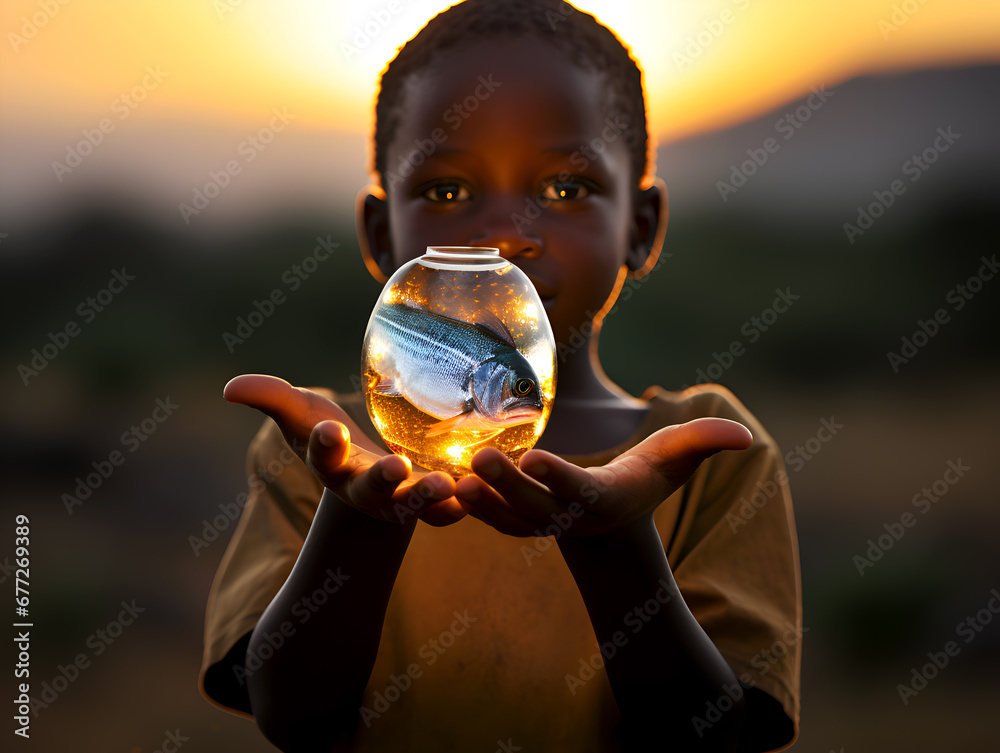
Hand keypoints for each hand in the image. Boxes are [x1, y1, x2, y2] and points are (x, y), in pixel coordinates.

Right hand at [223, 374, 469, 526]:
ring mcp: (406, 499)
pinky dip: (472, 501)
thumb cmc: (333, 439)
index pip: (323, 457)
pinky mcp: (441, 502)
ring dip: (431, 499)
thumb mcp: (302, 416)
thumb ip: (271, 398)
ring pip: (418, 506)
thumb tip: (230, 387)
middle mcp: (369, 490)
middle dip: (382, 480)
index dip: (324, 446)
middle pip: (374, 490)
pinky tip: (489, 484)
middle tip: (394, 467)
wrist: (376, 476)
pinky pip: (457, 507)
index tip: (330, 431)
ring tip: (446, 487)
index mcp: (334, 467)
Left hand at [453, 418, 752, 536]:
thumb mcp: (674, 459)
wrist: (607, 518)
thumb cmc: (644, 479)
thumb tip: (747, 436)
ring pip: (503, 515)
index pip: (578, 490)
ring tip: (451, 476)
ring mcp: (537, 522)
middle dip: (507, 486)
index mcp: (601, 499)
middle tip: (482, 457)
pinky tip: (443, 479)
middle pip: (532, 504)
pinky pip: (488, 515)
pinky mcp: (514, 519)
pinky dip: (468, 504)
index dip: (557, 478)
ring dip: (479, 500)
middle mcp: (565, 516)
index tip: (535, 460)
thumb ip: (704, 444)